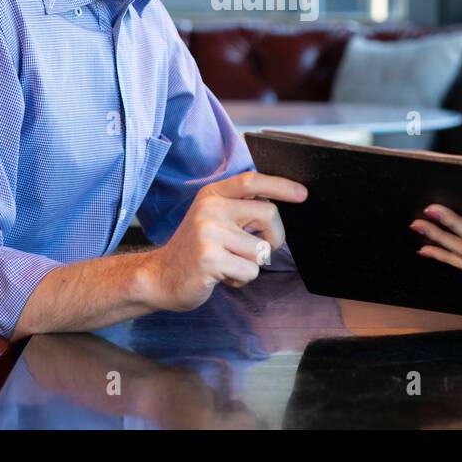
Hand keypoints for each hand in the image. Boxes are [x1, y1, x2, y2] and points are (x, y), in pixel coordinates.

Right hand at [138, 172, 305, 311]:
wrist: (159, 276)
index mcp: (212, 196)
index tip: (302, 194)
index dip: (280, 185)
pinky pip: (250, 270)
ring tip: (229, 263)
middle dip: (274, 237)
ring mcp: (208, 233)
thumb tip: (277, 211)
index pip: (251, 181)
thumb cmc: (194, 249)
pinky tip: (222, 276)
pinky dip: (242, 279)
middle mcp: (210, 209)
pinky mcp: (210, 258)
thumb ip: (239, 209)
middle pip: (268, 214)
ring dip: (252, 264)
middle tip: (261, 248)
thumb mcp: (212, 219)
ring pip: (261, 250)